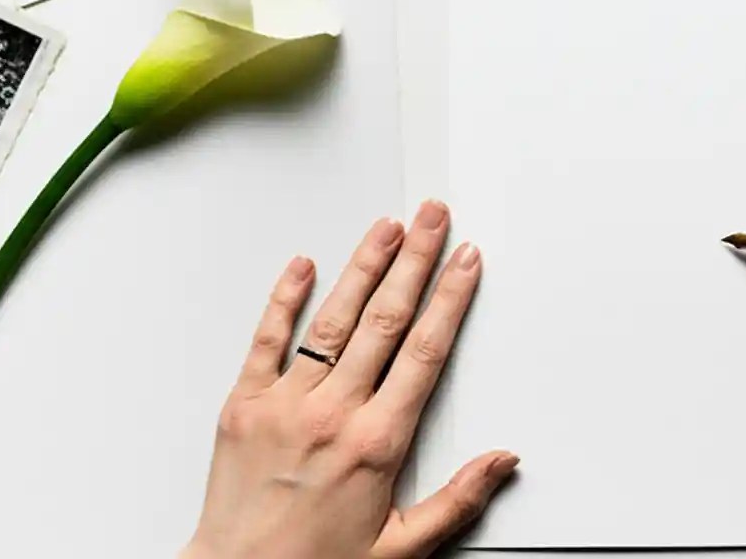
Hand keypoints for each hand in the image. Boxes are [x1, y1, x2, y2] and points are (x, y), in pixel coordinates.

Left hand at [182, 201, 515, 558]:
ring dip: (363, 266)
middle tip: (433, 218)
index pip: (425, 352)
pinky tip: (303, 264)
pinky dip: (285, 297)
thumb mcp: (401, 548)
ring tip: (386, 227)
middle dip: (415, 260)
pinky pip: (267, 339)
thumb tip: (502, 461)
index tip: (466, 263)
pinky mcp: (243, 403)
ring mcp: (285, 402)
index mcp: (376, 444)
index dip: (450, 299)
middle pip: (385, 319)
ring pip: (333, 319)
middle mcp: (332, 413)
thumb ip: (457, 500)